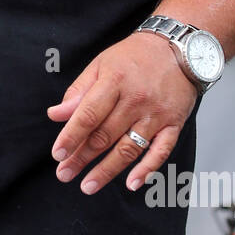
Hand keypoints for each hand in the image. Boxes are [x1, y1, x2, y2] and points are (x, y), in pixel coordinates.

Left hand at [46, 32, 198, 195]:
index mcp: (114, 81)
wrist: (178, 48)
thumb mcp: (101, 65)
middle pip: (105, 135)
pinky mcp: (174, 124)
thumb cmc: (134, 57)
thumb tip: (55, 115)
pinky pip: (161, 151)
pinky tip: (132, 184)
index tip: (58, 154)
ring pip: (129, 148)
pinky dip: (147, 169)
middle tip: (64, 174)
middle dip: (82, 158)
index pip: (88, 114)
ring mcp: (156, 114)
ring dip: (107, 170)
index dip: (71, 136)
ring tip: (88, 185)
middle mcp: (136, 99)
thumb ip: (78, 92)